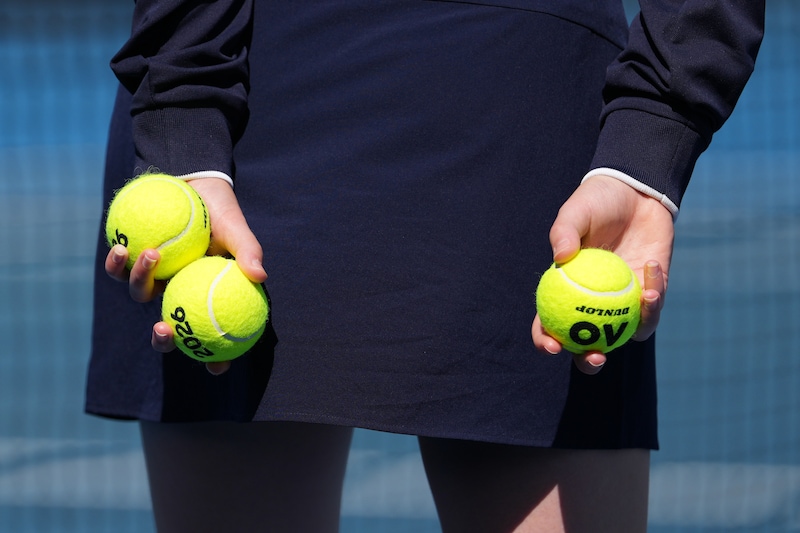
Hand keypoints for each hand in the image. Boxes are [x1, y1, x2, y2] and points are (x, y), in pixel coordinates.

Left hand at [106, 177, 266, 374]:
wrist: (191, 182)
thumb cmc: (220, 210)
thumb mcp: (237, 229)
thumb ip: (248, 252)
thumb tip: (261, 276)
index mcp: (205, 294)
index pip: (211, 332)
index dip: (214, 356)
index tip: (216, 368)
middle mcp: (178, 292)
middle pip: (171, 328)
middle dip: (164, 340)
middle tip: (165, 330)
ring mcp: (154, 279)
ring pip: (141, 295)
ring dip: (141, 280)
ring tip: (151, 255)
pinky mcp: (130, 260)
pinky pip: (119, 269)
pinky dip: (118, 262)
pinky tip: (121, 249)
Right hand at [531, 175, 673, 373]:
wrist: (635, 192)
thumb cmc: (596, 203)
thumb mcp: (575, 212)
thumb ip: (564, 232)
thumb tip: (560, 258)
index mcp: (565, 290)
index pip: (548, 324)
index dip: (546, 341)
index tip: (553, 346)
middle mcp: (592, 304)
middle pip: (586, 344)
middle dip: (589, 360)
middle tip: (596, 356)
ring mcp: (621, 303)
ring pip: (624, 334)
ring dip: (634, 328)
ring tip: (645, 297)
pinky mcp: (649, 293)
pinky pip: (652, 307)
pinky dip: (654, 296)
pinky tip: (651, 267)